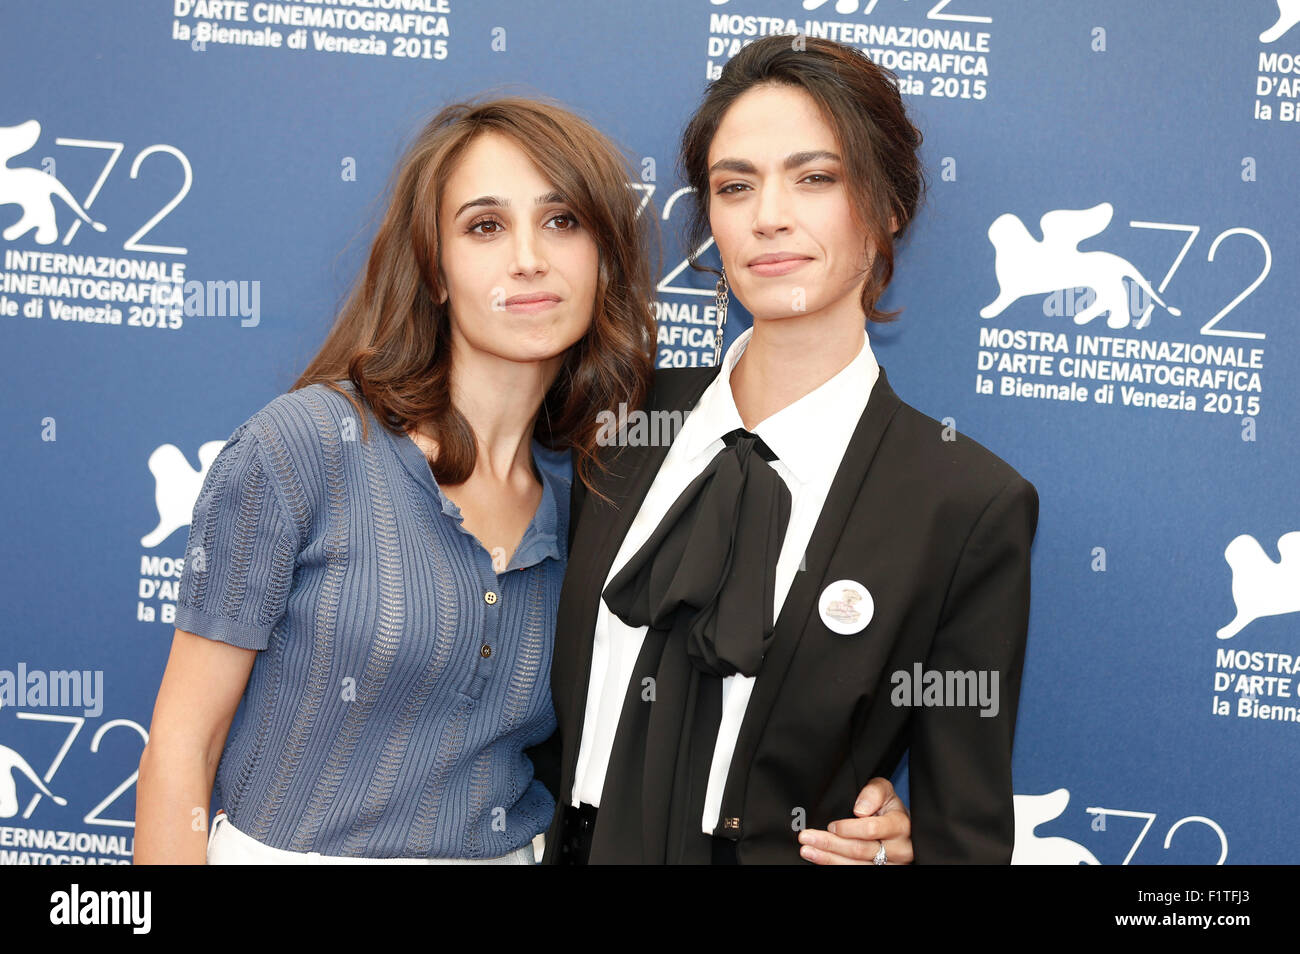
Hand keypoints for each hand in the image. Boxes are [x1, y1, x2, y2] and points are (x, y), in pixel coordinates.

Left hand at [797, 777, 912, 864]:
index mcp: (900, 826)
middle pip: (860, 850)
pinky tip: (820, 859)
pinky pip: (856, 872)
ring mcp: (892, 864)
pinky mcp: (882, 871)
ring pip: (857, 866)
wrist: (899, 827)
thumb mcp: (884, 791)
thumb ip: (873, 793)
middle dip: (830, 843)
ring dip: (828, 859)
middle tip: (806, 837)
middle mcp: (899, 849)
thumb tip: (860, 809)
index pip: (871, 829)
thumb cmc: (887, 807)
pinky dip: (834, 865)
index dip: (848, 828)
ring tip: (808, 850)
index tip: (831, 825)